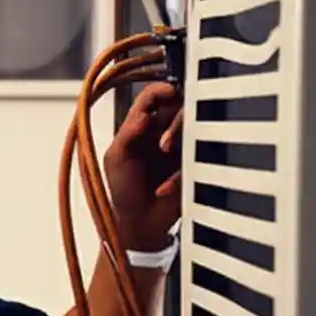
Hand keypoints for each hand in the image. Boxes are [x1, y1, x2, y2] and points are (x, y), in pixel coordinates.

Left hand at [103, 82, 182, 250]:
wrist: (139, 224)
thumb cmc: (123, 190)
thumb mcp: (116, 158)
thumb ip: (127, 133)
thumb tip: (144, 115)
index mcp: (142, 127)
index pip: (154, 97)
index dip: (163, 90)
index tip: (171, 91)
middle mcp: (164, 133)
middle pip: (181, 107)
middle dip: (175, 121)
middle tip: (163, 144)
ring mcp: (183, 148)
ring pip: (195, 128)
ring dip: (180, 140)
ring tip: (165, 155)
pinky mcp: (196, 167)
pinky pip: (200, 159)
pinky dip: (178, 175)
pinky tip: (163, 188)